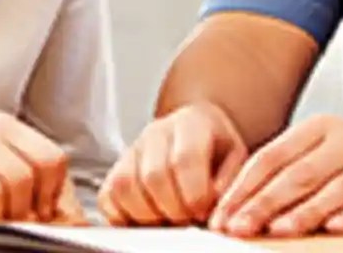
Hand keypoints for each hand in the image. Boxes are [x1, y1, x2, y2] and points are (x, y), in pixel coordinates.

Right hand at [98, 102, 247, 225]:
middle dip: (173, 209)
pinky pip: (107, 197)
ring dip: (148, 215)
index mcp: (190, 123)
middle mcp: (155, 133)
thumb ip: (230, 180)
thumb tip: (215, 207)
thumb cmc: (216, 147)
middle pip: (153, 175)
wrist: (196, 131)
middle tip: (188, 219)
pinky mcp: (113, 169)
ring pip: (125, 186)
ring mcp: (131, 150)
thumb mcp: (235, 156)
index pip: (185, 158)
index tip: (203, 211)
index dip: (194, 193)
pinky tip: (147, 218)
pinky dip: (123, 216)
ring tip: (168, 218)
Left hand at [209, 116, 342, 237]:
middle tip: (238, 227)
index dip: (245, 187)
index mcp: (320, 129)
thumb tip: (236, 205)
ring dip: (306, 211)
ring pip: (336, 189)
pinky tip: (337, 228)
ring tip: (278, 230)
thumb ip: (288, 171)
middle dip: (264, 203)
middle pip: (299, 174)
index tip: (221, 215)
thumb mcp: (325, 151)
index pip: (273, 157)